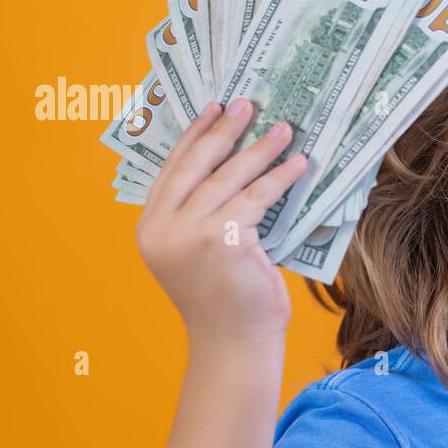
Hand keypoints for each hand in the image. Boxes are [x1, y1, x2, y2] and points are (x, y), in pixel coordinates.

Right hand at [134, 98, 307, 343]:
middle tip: (248, 104)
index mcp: (150, 228)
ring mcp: (190, 234)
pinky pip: (256, 198)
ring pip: (230, 179)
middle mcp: (162, 229)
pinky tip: (297, 164)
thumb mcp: (198, 252)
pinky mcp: (223, 240)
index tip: (214, 107)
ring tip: (283, 129)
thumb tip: (235, 164)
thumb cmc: (225, 300)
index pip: (173, 169)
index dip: (195, 135)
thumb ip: (202, 214)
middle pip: (197, 165)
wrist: (234, 343)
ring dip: (259, 149)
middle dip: (225, 130)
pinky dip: (279, 178)